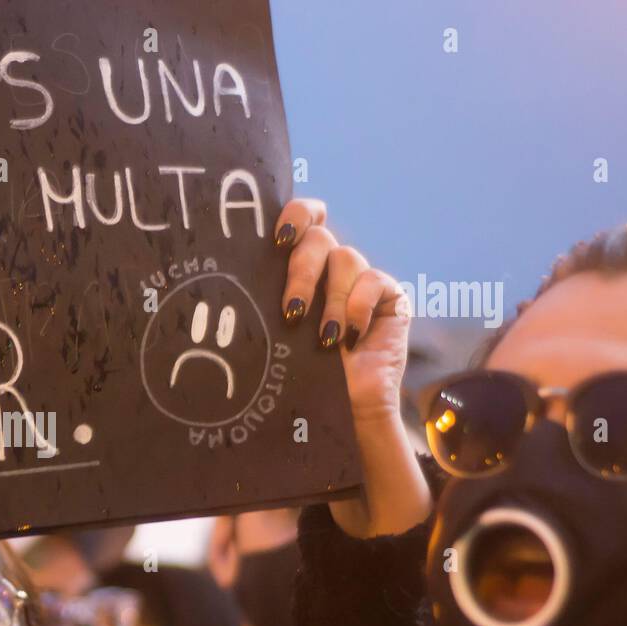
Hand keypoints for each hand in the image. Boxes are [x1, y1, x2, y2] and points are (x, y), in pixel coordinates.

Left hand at [274, 199, 411, 422]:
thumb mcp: (276, 333)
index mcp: (301, 267)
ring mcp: (362, 280)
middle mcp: (331, 268)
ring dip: (331, 301)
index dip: (296, 214)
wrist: (340, 410)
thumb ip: (266, 299)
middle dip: (302, 271)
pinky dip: (359, 307)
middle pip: (319, 237)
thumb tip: (237, 276)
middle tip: (292, 311)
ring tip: (324, 339)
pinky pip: (374, 281)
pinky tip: (350, 337)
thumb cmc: (300, 374)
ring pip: (346, 258)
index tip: (278, 238)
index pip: (305, 217)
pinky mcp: (389, 297)